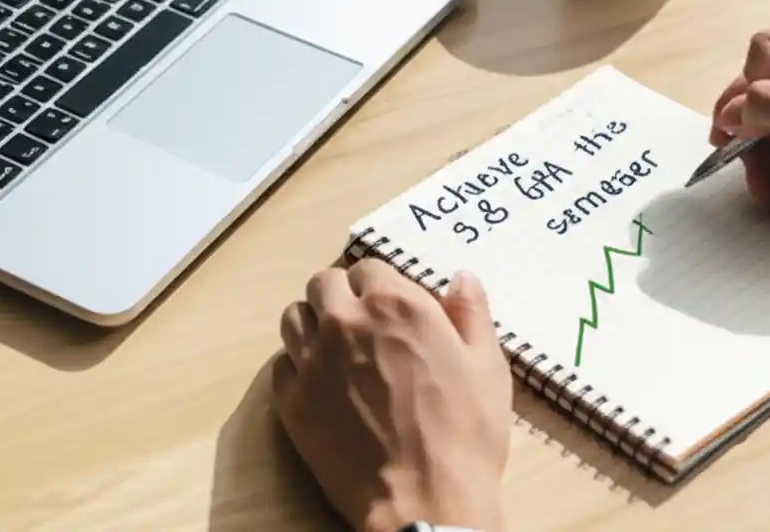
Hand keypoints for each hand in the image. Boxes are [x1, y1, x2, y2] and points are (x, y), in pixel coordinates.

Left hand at [273, 260, 511, 531]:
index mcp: (396, 306)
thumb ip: (471, 314)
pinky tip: (322, 384)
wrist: (424, 501)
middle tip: (361, 323)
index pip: (369, 268)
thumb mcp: (487, 367)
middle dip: (341, 295)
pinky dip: (297, 366)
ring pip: (294, 317)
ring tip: (335, 346)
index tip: (391, 306)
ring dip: (313, 322)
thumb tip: (460, 278)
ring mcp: (313, 363)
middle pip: (323, 283)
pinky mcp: (292, 402)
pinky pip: (281, 365)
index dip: (380, 285)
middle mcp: (346, 323)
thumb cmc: (465, 433)